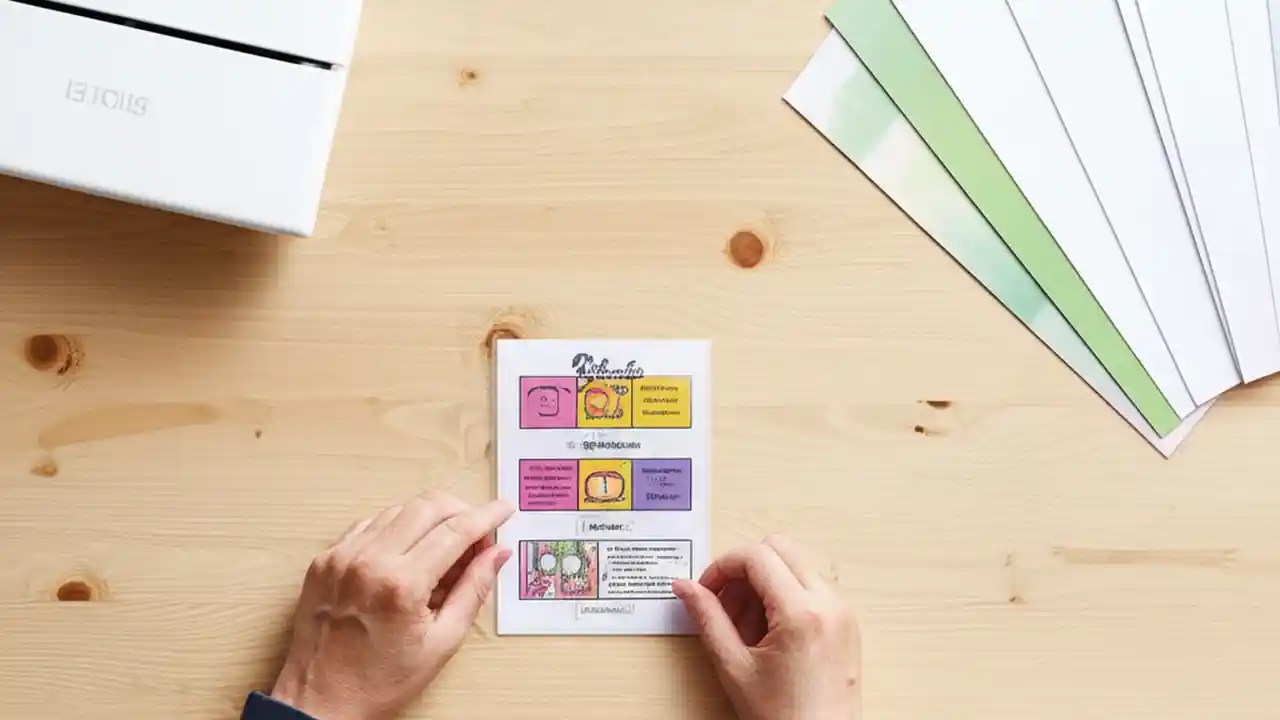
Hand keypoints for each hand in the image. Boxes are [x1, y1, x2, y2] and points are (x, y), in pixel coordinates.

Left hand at [270, 492, 514, 719]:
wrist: (320, 700)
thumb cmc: (379, 681)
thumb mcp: (442, 642)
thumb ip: (473, 590)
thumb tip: (497, 553)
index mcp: (402, 585)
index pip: (456, 530)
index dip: (486, 516)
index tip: (504, 510)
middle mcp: (369, 561)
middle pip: (428, 506)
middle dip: (461, 510)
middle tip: (477, 534)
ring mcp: (342, 556)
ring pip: (398, 510)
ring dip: (429, 518)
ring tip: (443, 550)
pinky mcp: (325, 559)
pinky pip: (370, 525)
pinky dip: (396, 528)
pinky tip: (408, 552)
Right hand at [674, 536, 860, 719]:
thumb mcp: (735, 668)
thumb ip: (707, 619)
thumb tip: (686, 588)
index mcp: (801, 614)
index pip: (756, 557)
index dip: (722, 566)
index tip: (706, 588)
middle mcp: (829, 605)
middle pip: (778, 549)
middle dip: (744, 570)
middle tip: (724, 603)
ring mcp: (843, 612)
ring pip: (795, 565)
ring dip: (764, 583)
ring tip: (745, 628)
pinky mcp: (846, 623)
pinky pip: (811, 587)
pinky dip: (784, 596)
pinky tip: (767, 633)